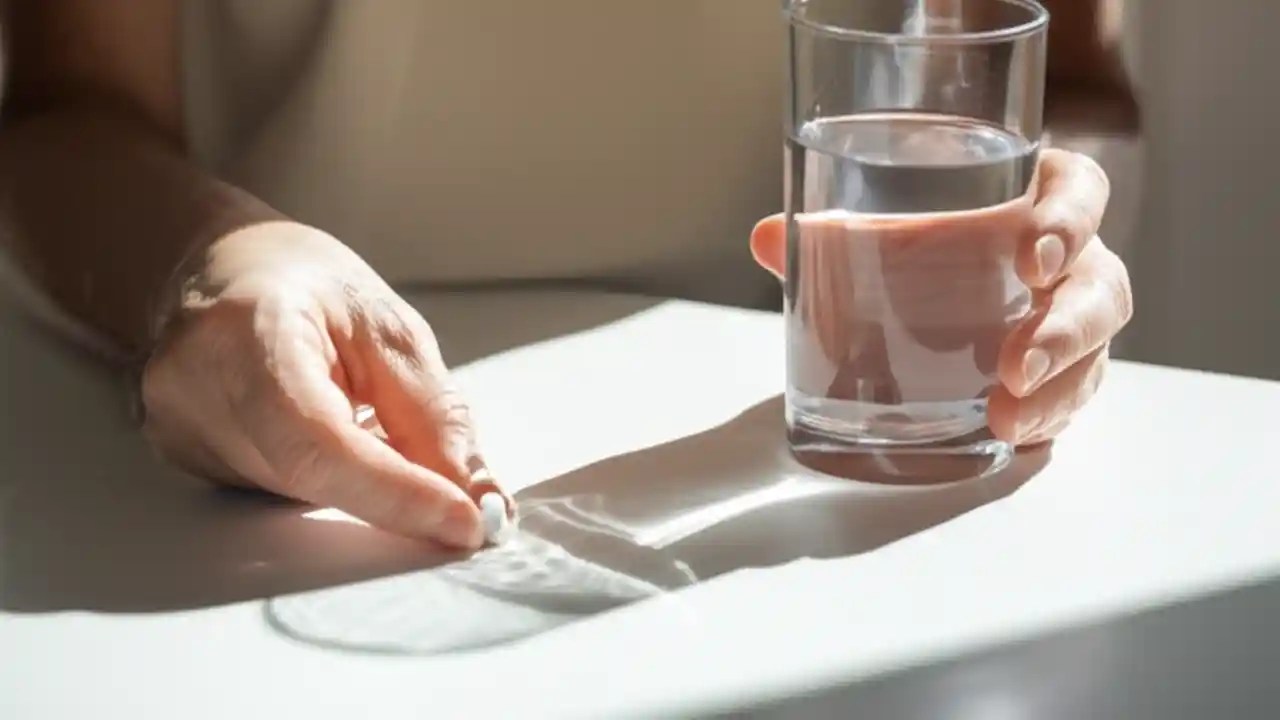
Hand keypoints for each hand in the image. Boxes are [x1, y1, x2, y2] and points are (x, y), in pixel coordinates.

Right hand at [141, 222, 504, 547]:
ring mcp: (180, 432)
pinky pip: (282, 492)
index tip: (464, 520)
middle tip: (463, 508)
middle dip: (397, 498)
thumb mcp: (392, 331)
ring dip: (363, 485)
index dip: (394, 493)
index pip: (318, 442)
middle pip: (312, 479)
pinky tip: (333, 433)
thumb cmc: (306, 286)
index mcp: (247, 333)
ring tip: (374, 421)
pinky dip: (330, 481)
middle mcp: (194, 390)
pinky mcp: (188, 462)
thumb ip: (434, 418)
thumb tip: (476, 502)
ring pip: (302, 495)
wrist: (226, 271)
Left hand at [750, 148, 1132, 445]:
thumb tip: (770, 238)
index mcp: (1034, 200)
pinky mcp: (1064, 371)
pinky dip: (1048, 416)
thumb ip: (832, 235)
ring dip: (1060, 384)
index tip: (1032, 255)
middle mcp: (1070, 259)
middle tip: (1013, 362)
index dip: (1071, 217)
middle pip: (1102, 283)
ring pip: (1095, 348)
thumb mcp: (881, 239)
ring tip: (1007, 414)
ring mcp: (1072, 317)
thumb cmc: (917, 249)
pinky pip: (1075, 394)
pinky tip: (1016, 433)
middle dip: (1067, 326)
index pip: (1082, 190)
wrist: (927, 298)